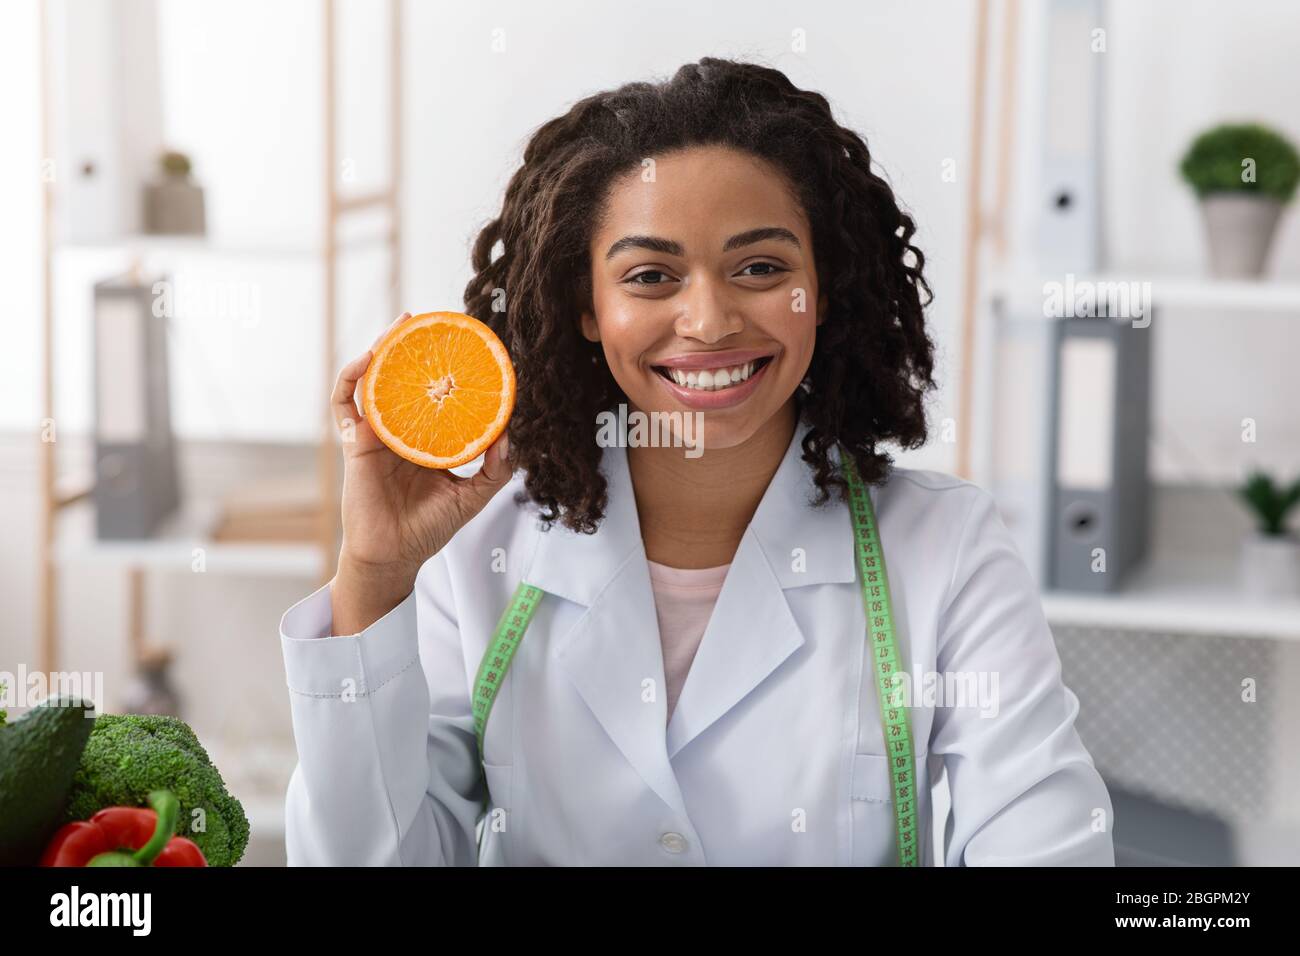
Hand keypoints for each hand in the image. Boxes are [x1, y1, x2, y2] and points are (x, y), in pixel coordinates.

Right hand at [329, 313, 513, 632]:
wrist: (394, 555)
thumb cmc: (430, 528)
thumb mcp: (473, 495)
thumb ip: (497, 468)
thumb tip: (512, 433)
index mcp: (429, 438)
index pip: (438, 394)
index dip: (449, 371)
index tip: (468, 348)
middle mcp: (403, 430)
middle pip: (405, 378)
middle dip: (414, 347)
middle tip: (430, 322)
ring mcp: (377, 433)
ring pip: (375, 380)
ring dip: (384, 349)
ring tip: (401, 326)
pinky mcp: (355, 441)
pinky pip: (346, 402)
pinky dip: (353, 377)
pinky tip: (369, 360)